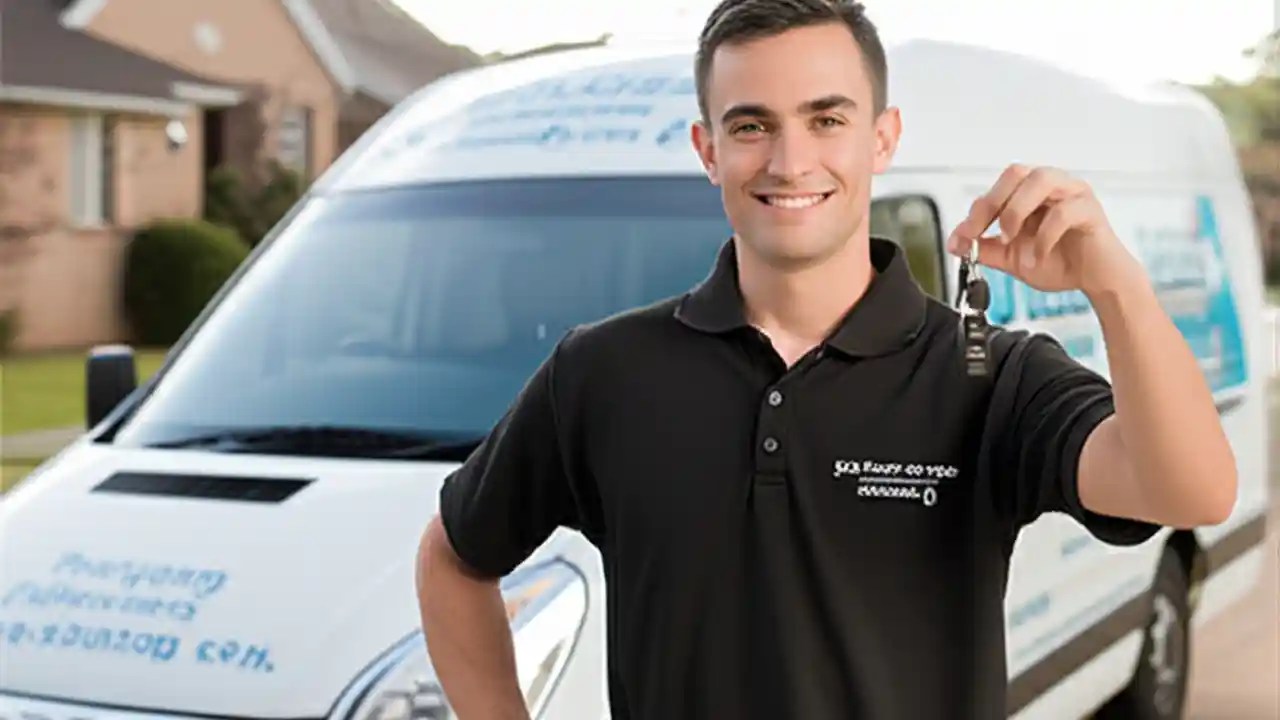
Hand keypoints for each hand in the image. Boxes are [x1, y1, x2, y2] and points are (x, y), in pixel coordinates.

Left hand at [945, 165, 1144, 296]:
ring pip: (1041, 180)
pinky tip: (1036, 256)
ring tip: (1010, 238)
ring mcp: (1074, 193)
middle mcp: (1052, 185)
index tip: (961, 238)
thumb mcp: (1011, 258)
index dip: (975, 212)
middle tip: (980, 232)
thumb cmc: (1059, 261)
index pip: (997, 188)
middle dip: (992, 202)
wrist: (1095, 281)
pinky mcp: (1091, 210)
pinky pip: (1065, 212)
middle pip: (1016, 172)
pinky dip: (1044, 236)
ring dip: (1016, 210)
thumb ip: (985, 249)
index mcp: (1030, 192)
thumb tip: (956, 243)